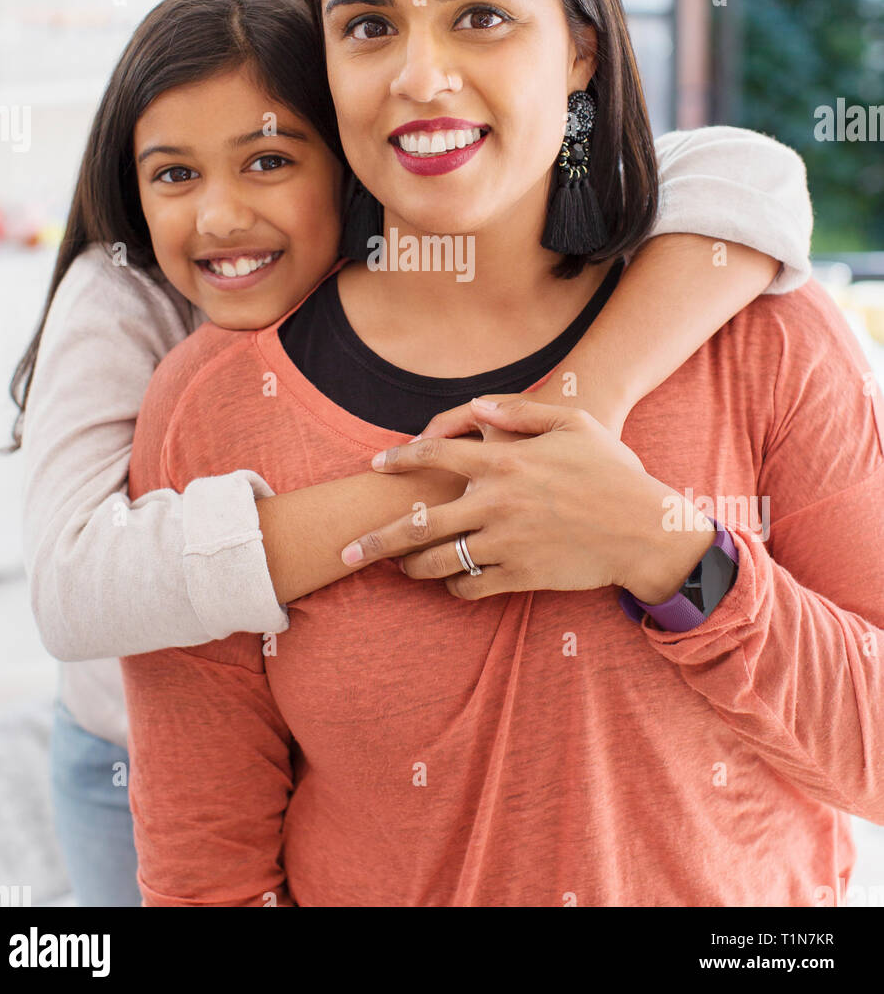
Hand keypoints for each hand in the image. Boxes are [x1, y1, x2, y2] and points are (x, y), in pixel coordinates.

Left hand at [341, 396, 697, 600]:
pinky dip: (454, 587)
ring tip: (398, 568)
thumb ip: (521, 411)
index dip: (400, 459)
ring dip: (410, 567)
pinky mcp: (520, 577)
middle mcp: (496, 503)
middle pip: (417, 523)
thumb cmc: (613, 472)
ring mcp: (505, 543)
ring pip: (437, 561)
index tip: (377, 465)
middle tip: (348, 552)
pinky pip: (470, 587)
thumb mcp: (575, 423)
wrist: (646, 531)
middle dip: (376, 541)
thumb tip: (477, 406)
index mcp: (505, 460)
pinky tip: (450, 583)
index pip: (434, 456)